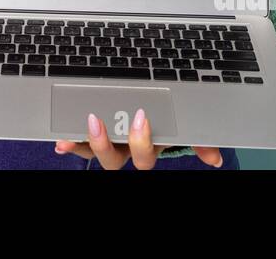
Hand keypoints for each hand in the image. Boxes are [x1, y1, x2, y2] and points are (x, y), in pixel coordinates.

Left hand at [54, 107, 224, 169]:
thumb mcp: (183, 128)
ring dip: (81, 145)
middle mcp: (126, 152)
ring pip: (93, 153)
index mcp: (148, 149)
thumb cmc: (170, 120)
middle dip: (104, 144)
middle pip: (114, 160)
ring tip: (67, 136)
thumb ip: (199, 140)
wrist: (158, 114)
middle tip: (97, 120)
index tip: (141, 118)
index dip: (140, 142)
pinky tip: (60, 140)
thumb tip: (215, 159)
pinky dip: (69, 143)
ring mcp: (108, 146)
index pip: (145, 156)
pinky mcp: (92, 138)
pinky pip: (79, 145)